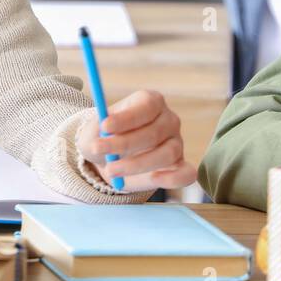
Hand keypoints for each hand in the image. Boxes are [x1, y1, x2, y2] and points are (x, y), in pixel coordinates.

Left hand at [78, 89, 196, 191]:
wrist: (111, 159)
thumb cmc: (105, 138)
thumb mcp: (94, 130)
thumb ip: (97, 129)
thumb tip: (102, 132)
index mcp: (151, 101)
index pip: (146, 105)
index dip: (126, 117)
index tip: (104, 126)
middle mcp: (169, 120)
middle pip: (154, 132)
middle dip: (123, 143)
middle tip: (99, 150)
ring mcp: (178, 143)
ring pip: (166, 154)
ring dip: (136, 164)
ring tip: (111, 169)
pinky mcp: (180, 166)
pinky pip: (186, 174)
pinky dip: (172, 178)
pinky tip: (154, 178)